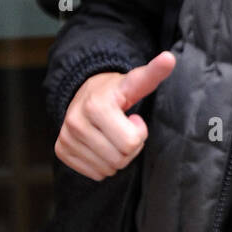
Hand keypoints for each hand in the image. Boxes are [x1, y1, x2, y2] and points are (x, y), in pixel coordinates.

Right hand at [54, 50, 175, 180]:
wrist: (85, 92)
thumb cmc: (116, 91)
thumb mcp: (135, 82)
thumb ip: (153, 73)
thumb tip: (169, 58)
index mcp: (96, 106)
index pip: (131, 143)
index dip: (139, 133)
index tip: (132, 118)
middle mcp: (75, 122)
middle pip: (120, 159)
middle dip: (130, 147)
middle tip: (123, 129)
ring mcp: (66, 137)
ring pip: (108, 169)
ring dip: (117, 157)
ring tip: (112, 136)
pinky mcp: (61, 150)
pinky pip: (95, 174)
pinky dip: (103, 164)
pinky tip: (101, 145)